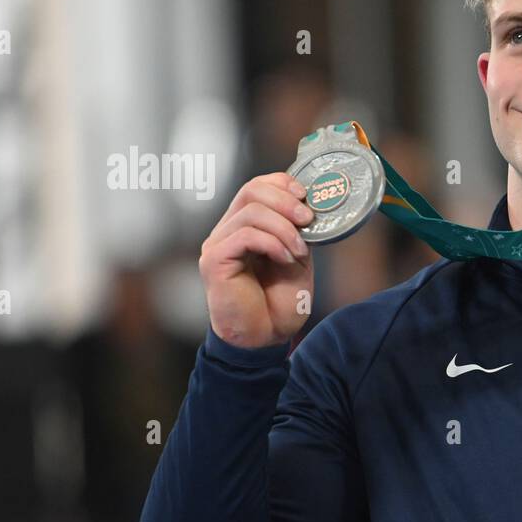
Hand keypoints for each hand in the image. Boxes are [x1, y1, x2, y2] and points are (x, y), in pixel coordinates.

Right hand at [200, 172, 314, 348]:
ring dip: (284, 229)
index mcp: (246, 226)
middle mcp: (227, 230)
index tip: (306, 197)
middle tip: (307, 219)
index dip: (282, 184)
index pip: (256, 187)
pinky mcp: (214, 261)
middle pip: (251, 191)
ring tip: (299, 252)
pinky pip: (245, 235)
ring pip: (251, 212)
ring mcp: (218, 244)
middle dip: (286, 201)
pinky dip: (273, 243)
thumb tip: (307, 205)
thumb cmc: (279, 302)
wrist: (266, 337)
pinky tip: (287, 259)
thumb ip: (296, 231)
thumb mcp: (297, 257)